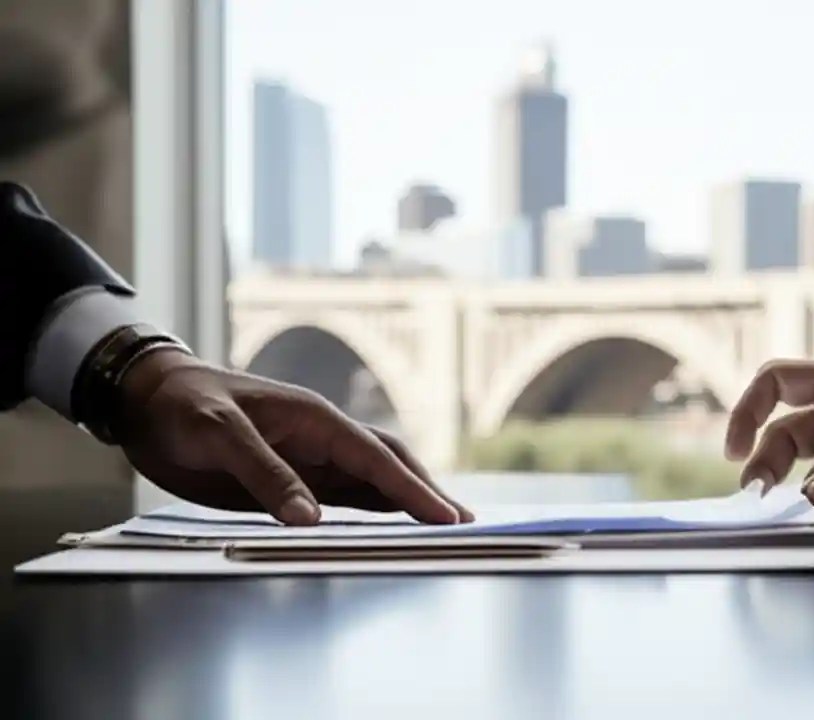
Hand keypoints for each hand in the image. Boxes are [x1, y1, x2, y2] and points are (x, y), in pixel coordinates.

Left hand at [115, 349, 471, 525]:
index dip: (413, 489)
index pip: (375, 458)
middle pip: (387, 466)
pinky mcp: (290, 480)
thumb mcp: (219, 434)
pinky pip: (341, 499)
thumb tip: (310, 519)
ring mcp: (308, 460)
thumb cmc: (182, 406)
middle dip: (425, 493)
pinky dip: (371, 514)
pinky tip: (388, 530)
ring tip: (440, 529)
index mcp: (313, 419)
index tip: (446, 516)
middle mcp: (320, 439)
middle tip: (463, 525)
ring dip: (405, 504)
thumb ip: (266, 473)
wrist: (145, 399)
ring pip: (370, 483)